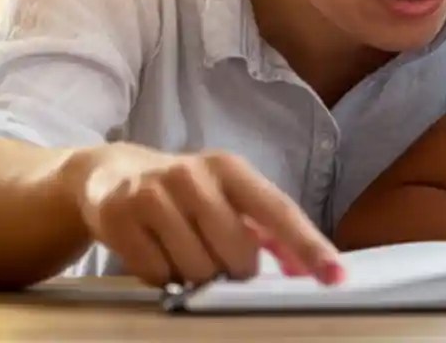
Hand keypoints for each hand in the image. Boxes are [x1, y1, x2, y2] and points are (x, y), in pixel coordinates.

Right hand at [60, 143, 342, 287]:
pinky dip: (162, 276)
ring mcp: (153, 193)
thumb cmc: (185, 192)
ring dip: (196, 276)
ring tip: (183, 251)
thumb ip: (269, 232)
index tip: (335, 276)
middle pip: (237, 252)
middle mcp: (193, 175)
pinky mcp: (118, 215)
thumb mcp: (228, 197)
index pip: (278, 211)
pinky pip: (156, 274)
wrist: (110, 173)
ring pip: (196, 269)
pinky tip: (155, 252)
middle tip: (220, 261)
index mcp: (230, 169)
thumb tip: (307, 268)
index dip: (308, 246)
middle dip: (235, 270)